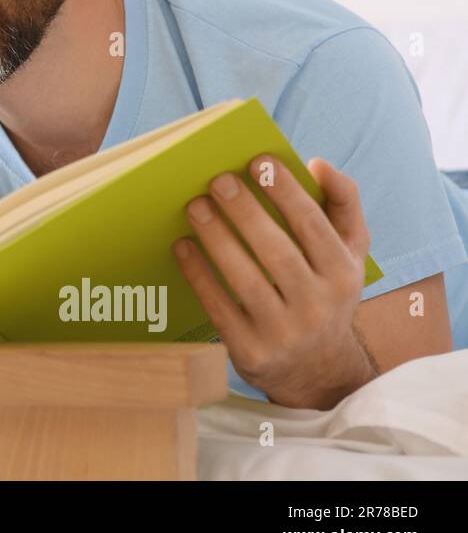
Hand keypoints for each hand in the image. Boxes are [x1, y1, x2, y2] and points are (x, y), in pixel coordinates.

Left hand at [171, 154, 375, 408]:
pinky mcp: (251, 352)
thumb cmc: (327, 290)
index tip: (259, 161)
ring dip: (217, 239)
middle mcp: (318, 306)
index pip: (314, 227)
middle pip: (277, 252)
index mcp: (344, 274)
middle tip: (218, 180)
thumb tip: (317, 164)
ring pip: (245, 280)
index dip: (287, 192)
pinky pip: (219, 307)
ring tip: (196, 207)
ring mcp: (284, 333)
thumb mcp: (350, 252)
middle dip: (246, 213)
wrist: (320, 371)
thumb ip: (342, 204)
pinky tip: (183, 246)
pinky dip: (199, 274)